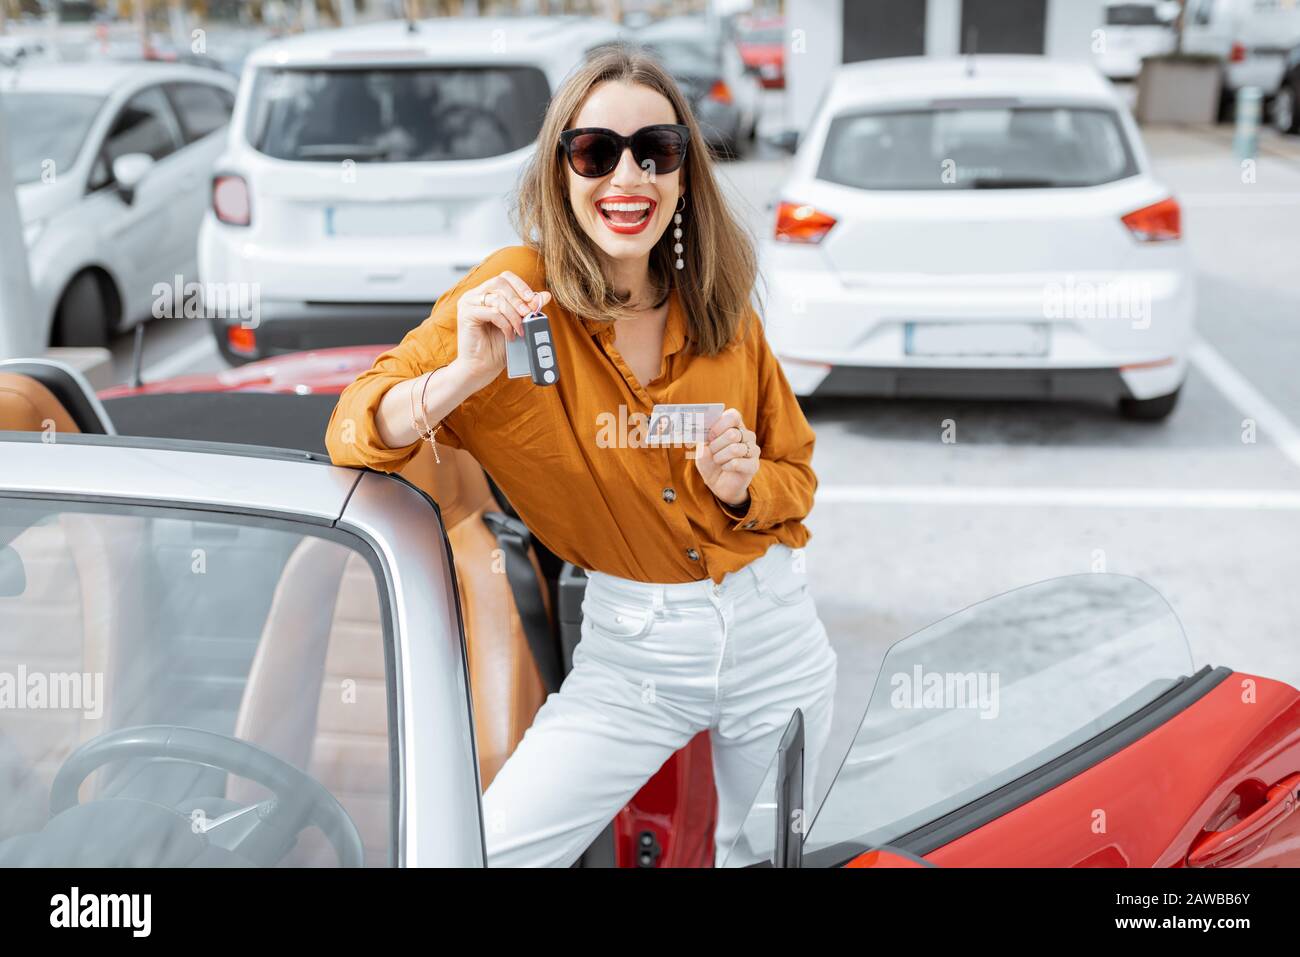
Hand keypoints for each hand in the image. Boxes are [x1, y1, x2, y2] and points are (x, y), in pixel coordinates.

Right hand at [455, 270, 551, 388]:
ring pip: (497, 299)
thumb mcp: (518, 324)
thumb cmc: (497, 347)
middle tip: (529, 315)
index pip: (504, 277)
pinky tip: (509, 335)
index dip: (520, 285)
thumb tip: (545, 295)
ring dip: (514, 315)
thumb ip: (528, 308)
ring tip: (520, 330)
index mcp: (485, 293)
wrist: (482, 368)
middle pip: (500, 283)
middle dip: (518, 299)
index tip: (533, 299)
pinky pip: (492, 312)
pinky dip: (505, 324)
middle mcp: (474, 295)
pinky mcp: (466, 315)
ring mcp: (468, 303)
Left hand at [694, 408, 758, 508]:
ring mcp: (753, 450)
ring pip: (735, 449)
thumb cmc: (711, 462)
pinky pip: (736, 463)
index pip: (733, 416)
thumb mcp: (701, 451)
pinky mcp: (754, 465)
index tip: (709, 436)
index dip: (719, 425)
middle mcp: (747, 435)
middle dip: (716, 445)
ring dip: (720, 457)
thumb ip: (700, 444)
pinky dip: (725, 467)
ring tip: (718, 461)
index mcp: (735, 426)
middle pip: (732, 434)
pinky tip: (725, 468)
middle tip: (712, 452)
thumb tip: (702, 444)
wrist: (719, 484)